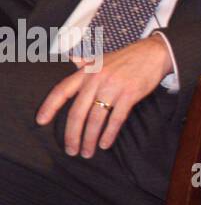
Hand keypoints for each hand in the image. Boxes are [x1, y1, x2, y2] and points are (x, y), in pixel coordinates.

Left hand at [36, 36, 172, 157]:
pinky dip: (109, 134)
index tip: (41, 121)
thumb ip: (86, 62)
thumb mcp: (103, 58)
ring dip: (90, 139)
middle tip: (71, 150)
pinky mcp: (129, 94)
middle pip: (78, 112)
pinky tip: (105, 144)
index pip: (62, 90)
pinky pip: (115, 119)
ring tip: (87, 152)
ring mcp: (113, 87)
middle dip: (72, 135)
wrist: (155, 52)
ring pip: (95, 119)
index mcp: (87, 71)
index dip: (49, 106)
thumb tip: (71, 59)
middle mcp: (96, 79)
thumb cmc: (128, 57)